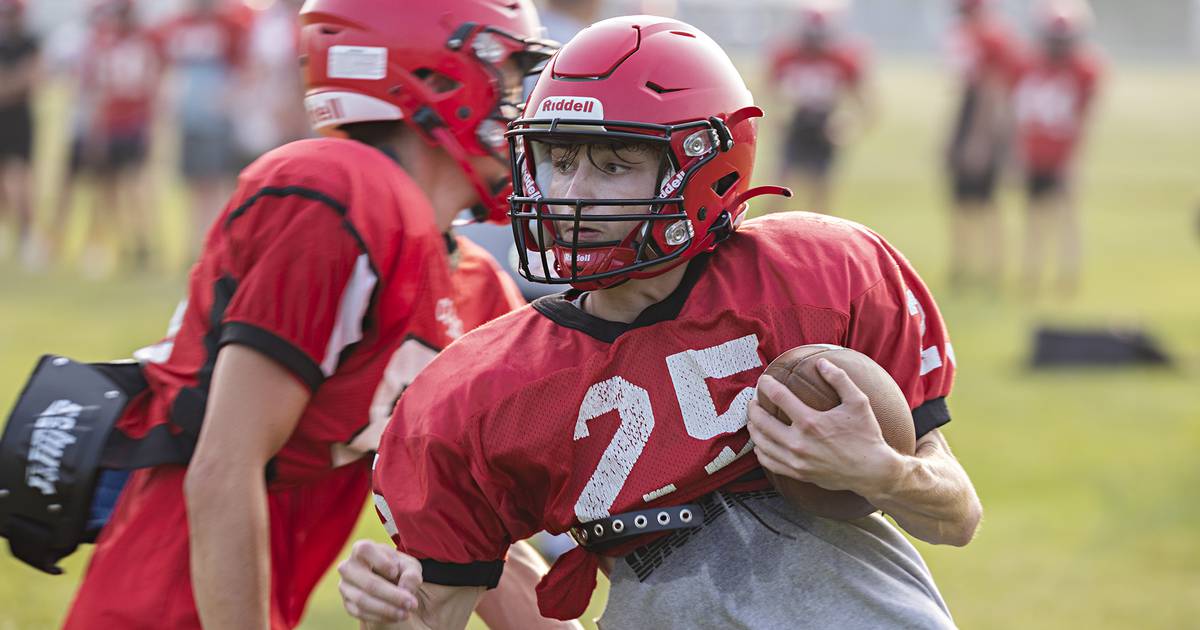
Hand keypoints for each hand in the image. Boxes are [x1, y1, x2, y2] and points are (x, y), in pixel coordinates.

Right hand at [338, 540, 421, 623]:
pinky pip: (361, 613)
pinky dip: (380, 616)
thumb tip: (405, 589)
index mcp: (362, 549)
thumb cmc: (397, 569)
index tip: (395, 572)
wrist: (387, 583)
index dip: (381, 562)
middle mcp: (348, 567)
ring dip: (387, 609)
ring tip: (406, 613)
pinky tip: (396, 617)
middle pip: (368, 582)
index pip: (365, 550)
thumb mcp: (410, 567)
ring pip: (363, 600)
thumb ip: (411, 575)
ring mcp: (345, 586)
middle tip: (411, 604)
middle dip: (392, 595)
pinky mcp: (347, 603)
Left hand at [746, 358, 901, 496]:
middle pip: (762, 421)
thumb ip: (839, 379)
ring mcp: (797, 460)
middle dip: (753, 408)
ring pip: (761, 443)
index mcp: (811, 422)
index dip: (767, 385)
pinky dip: (760, 451)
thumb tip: (821, 362)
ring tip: (753, 419)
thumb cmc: (866, 435)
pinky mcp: (798, 474)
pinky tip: (760, 443)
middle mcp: (799, 442)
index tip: (763, 380)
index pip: (779, 397)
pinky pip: (769, 462)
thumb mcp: (858, 402)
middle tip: (753, 400)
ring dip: (753, 428)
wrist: (873, 471)